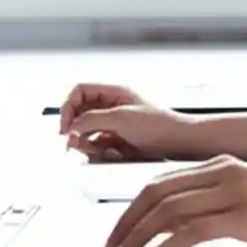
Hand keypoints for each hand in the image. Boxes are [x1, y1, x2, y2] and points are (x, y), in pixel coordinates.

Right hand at [59, 83, 193, 161]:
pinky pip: (98, 145)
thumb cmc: (159, 125)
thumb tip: (71, 128)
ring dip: (86, 142)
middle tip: (74, 143)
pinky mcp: (119, 141)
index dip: (68, 107)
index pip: (79, 92)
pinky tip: (109, 154)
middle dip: (75, 129)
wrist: (180, 143)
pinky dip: (98, 151)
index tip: (66, 127)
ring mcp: (115, 124)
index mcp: (113, 92)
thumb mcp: (121, 119)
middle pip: (79, 113)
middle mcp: (112, 106)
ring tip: (94, 150)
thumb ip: (92, 120)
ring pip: (87, 132)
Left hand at [103, 154, 246, 246]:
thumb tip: (169, 228)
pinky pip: (193, 230)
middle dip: (126, 223)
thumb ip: (211, 208)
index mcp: (222, 166)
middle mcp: (224, 171)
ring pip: (168, 210)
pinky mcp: (245, 216)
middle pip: (156, 192)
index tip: (118, 234)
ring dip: (138, 238)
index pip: (161, 182)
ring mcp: (235, 191)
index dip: (132, 209)